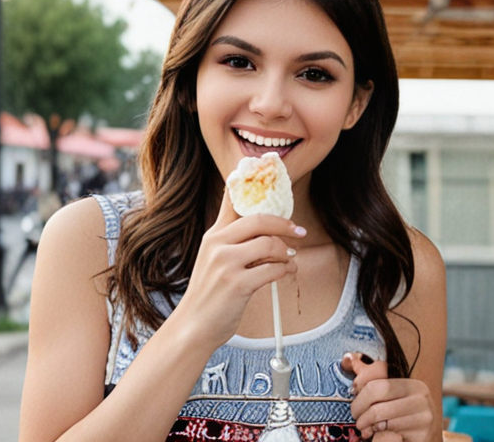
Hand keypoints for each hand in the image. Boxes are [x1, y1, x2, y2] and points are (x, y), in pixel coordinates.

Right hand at [175, 188, 305, 350]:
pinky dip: (285, 270)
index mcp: (213, 235)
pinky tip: (286, 272)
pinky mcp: (237, 284)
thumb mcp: (214, 258)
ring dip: (286, 251)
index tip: (267, 167)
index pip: (231, 198)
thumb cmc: (210, 293)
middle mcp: (217, 244)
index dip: (250, 181)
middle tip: (299, 231)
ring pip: (269, 244)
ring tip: (290, 258)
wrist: (194, 326)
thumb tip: (263, 224)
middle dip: (284, 224)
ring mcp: (226, 264)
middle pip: (259, 219)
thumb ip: (233, 239)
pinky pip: (272, 269)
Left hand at [342, 353, 439, 441]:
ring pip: (381, 418)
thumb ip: (370, 377)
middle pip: (378, 397)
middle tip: (356, 416)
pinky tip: (376, 434)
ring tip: (364, 427)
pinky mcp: (420, 437)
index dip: (360, 388)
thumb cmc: (401, 416)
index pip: (379, 378)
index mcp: (413, 385)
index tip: (354, 396)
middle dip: (360, 407)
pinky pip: (388, 435)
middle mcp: (421, 399)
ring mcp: (423, 419)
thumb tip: (348, 357)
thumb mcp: (390, 396)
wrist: (424, 441)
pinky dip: (376, 436)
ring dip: (366, 424)